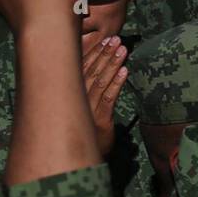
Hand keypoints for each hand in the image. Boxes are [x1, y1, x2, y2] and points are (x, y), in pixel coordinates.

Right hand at [82, 37, 126, 155]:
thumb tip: (95, 65)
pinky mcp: (100, 120)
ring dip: (112, 64)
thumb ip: (85, 88)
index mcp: (72, 93)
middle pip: (92, 71)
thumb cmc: (85, 128)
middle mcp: (77, 99)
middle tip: (116, 39)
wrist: (83, 156)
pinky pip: (109, 98)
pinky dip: (117, 83)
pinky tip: (125, 71)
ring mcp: (88, 109)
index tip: (105, 39)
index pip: (82, 68)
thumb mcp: (81, 106)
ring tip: (123, 50)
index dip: (94, 52)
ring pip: (101, 82)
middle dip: (105, 54)